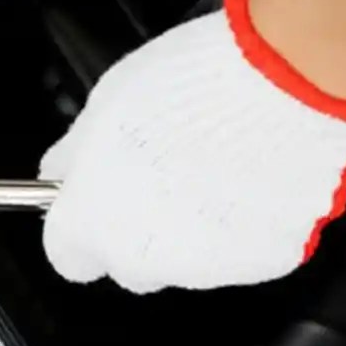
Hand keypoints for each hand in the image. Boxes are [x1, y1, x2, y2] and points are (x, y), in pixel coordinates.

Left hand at [39, 0, 345, 293]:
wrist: (286, 79)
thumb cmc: (193, 86)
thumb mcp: (103, 105)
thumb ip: (75, 155)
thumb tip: (60, 173)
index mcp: (95, 223)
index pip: (68, 254)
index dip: (80, 226)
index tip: (93, 204)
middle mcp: (148, 257)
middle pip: (130, 263)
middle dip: (138, 231)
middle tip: (161, 176)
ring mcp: (209, 266)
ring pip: (188, 262)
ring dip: (193, 229)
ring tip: (215, 166)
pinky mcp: (265, 261)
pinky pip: (244, 252)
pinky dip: (246, 225)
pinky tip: (251, 178)